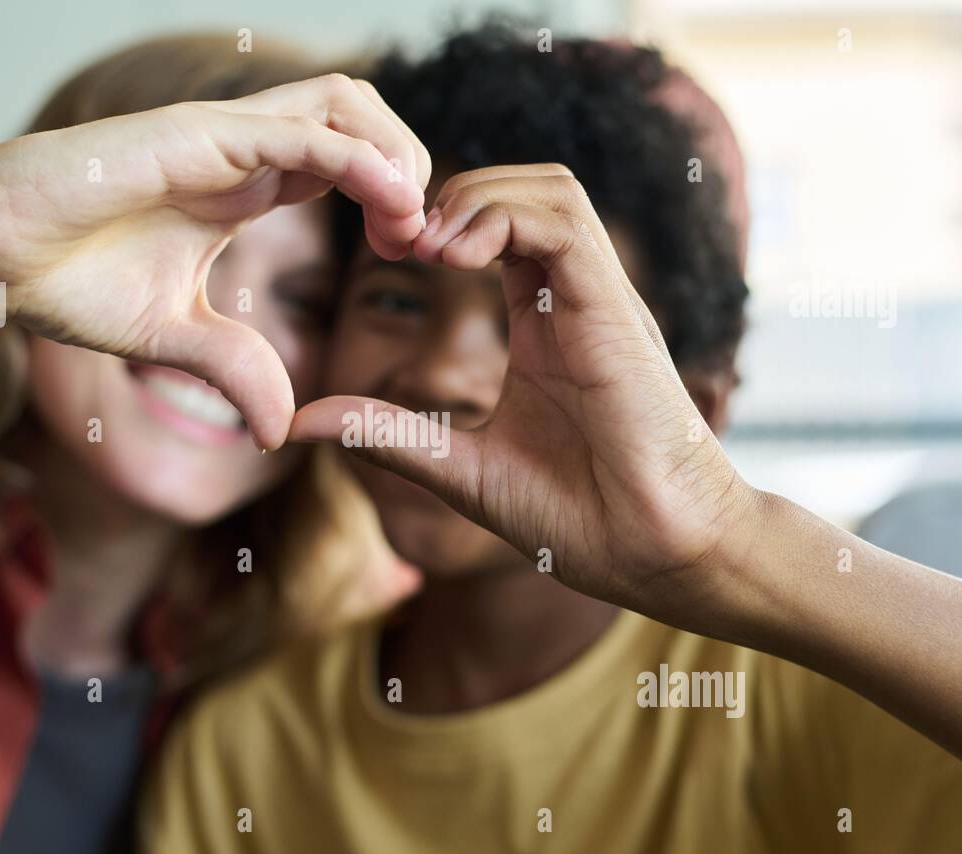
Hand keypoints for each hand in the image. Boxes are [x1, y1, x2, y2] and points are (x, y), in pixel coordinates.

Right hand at [0, 74, 429, 448]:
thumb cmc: (65, 280)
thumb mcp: (176, 338)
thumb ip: (237, 370)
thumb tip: (282, 432)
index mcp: (248, 188)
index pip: (350, 163)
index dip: (395, 200)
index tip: (411, 256)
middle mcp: (244, 152)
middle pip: (362, 119)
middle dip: (412, 168)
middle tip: (422, 238)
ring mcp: (221, 138)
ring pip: (344, 105)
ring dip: (397, 153)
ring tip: (410, 220)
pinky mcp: (195, 138)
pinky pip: (298, 132)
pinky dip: (356, 159)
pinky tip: (388, 202)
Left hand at [291, 165, 757, 614]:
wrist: (658, 556)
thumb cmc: (582, 519)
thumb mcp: (463, 471)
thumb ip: (390, 438)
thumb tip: (304, 423)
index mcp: (543, 325)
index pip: (500, 228)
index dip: (441, 221)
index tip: (392, 255)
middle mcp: (574, 302)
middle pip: (524, 190)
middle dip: (454, 194)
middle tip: (400, 240)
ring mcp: (599, 301)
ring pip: (548, 189)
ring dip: (477, 198)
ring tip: (427, 248)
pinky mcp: (615, 311)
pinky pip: (566, 223)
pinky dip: (506, 218)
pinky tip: (456, 257)